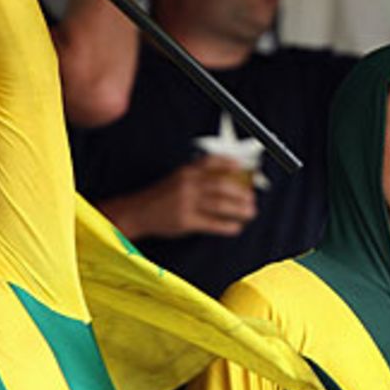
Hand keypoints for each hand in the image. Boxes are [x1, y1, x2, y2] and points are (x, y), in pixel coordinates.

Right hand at [100, 155, 257, 239]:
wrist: (137, 212)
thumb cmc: (159, 197)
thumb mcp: (177, 178)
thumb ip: (197, 176)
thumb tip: (226, 179)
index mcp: (187, 171)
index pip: (213, 162)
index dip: (231, 164)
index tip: (243, 168)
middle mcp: (188, 184)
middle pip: (222, 185)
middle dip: (241, 192)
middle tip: (251, 198)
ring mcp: (187, 202)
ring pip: (220, 204)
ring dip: (239, 209)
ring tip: (250, 212)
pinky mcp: (185, 220)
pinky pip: (212, 223)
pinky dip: (227, 225)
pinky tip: (235, 227)